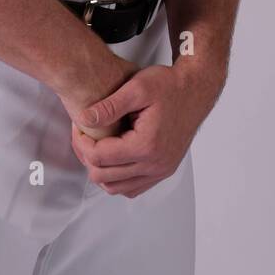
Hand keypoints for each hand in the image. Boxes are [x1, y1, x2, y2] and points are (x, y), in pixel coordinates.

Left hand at [67, 58, 225, 196]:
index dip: (81, 143)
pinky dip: (118, 178)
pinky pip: (133, 188)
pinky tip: (114, 156)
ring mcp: (161, 170)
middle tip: (84, 136)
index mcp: (146, 145)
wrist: (195, 89)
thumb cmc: (169, 85)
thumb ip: (109, 106)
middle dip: (87, 157)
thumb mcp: (137, 87)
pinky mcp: (164, 170)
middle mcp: (156, 164)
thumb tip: (84, 119)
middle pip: (105, 177)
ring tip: (96, 146)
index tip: (79, 127)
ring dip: (101, 171)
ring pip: (118, 188)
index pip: (100, 158)